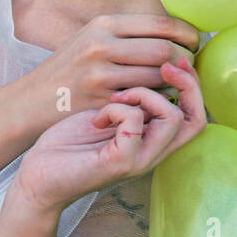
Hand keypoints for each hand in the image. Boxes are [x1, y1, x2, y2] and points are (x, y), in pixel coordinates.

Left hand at [12, 56, 207, 213]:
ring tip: (117, 96)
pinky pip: (135, 122)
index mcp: (154, 141)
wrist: (39, 178)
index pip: (197, 116)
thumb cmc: (69, 143)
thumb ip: (131, 99)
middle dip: (186, 83)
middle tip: (165, 65)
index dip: (194, 84)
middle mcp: (153, 152)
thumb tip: (144, 58)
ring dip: (144, 94)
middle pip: (197, 119)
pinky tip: (96, 117)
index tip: (176, 59)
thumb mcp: (106, 115)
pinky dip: (116, 109)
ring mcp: (138, 160)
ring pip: (171, 117)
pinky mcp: (120, 163)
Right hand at [22, 13, 201, 126]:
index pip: (161, 24)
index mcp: (103, 25)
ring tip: (179, 82)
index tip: (195, 42)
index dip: (187, 34)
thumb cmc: (69, 69)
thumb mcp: (91, 38)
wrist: (33, 101)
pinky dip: (159, 99)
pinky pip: (145, 100)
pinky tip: (161, 99)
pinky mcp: (102, 103)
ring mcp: (101, 76)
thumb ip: (127, 34)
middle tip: (192, 66)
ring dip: (176, 82)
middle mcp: (101, 46)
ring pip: (158, 77)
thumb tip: (174, 32)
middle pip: (164, 51)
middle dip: (186, 60)